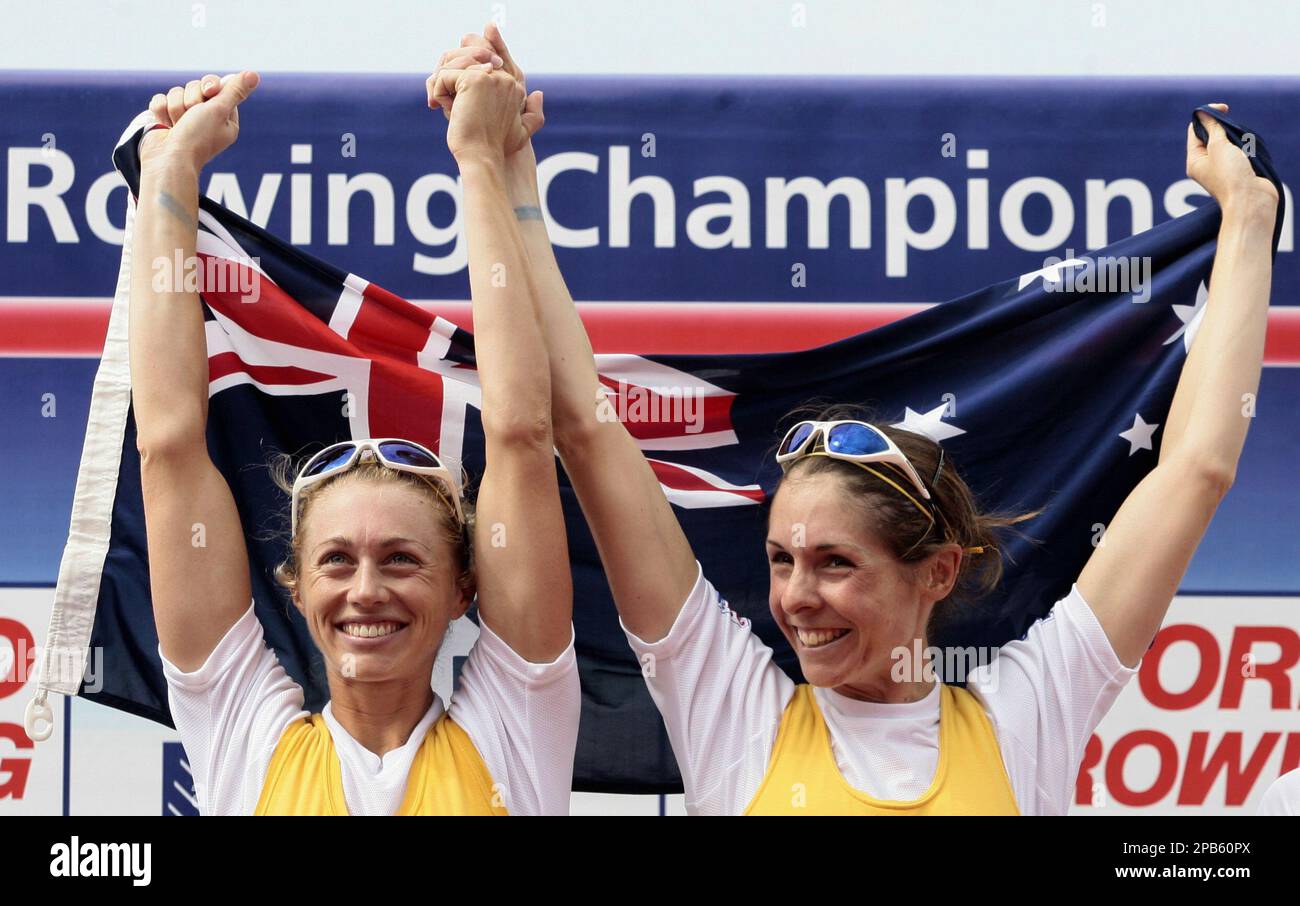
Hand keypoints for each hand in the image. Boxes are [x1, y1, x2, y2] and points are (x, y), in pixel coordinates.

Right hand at [140, 71, 259, 171]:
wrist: (169, 160)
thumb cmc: (198, 138)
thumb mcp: (220, 110)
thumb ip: (234, 91)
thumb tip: (254, 74)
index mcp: (225, 118)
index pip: (218, 87)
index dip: (211, 87)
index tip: (209, 93)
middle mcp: (205, 118)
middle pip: (195, 87)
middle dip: (191, 100)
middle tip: (192, 116)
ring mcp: (184, 119)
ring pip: (176, 92)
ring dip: (176, 108)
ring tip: (178, 126)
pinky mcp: (165, 120)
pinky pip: (160, 100)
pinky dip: (161, 112)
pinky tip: (165, 126)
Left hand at [431, 23, 542, 199]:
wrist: (484, 159)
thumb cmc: (497, 151)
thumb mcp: (519, 133)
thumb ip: (533, 114)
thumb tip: (538, 92)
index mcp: (515, 87)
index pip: (497, 54)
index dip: (488, 42)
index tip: (488, 28)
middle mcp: (506, 78)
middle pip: (470, 53)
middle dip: (450, 70)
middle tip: (439, 93)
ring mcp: (491, 77)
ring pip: (454, 63)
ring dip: (442, 83)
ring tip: (441, 103)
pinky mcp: (474, 80)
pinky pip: (444, 76)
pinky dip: (437, 91)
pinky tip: (441, 106)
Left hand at [1186, 103, 1278, 212]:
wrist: (1251, 199)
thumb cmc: (1231, 175)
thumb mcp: (1218, 147)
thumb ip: (1212, 128)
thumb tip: (1204, 114)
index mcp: (1194, 160)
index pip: (1195, 131)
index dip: (1206, 116)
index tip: (1223, 108)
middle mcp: (1206, 165)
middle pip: (1212, 135)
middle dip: (1224, 128)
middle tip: (1234, 129)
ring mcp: (1223, 168)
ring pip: (1228, 142)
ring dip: (1237, 137)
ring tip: (1243, 145)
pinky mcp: (1238, 169)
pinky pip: (1240, 151)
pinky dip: (1246, 146)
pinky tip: (1250, 150)